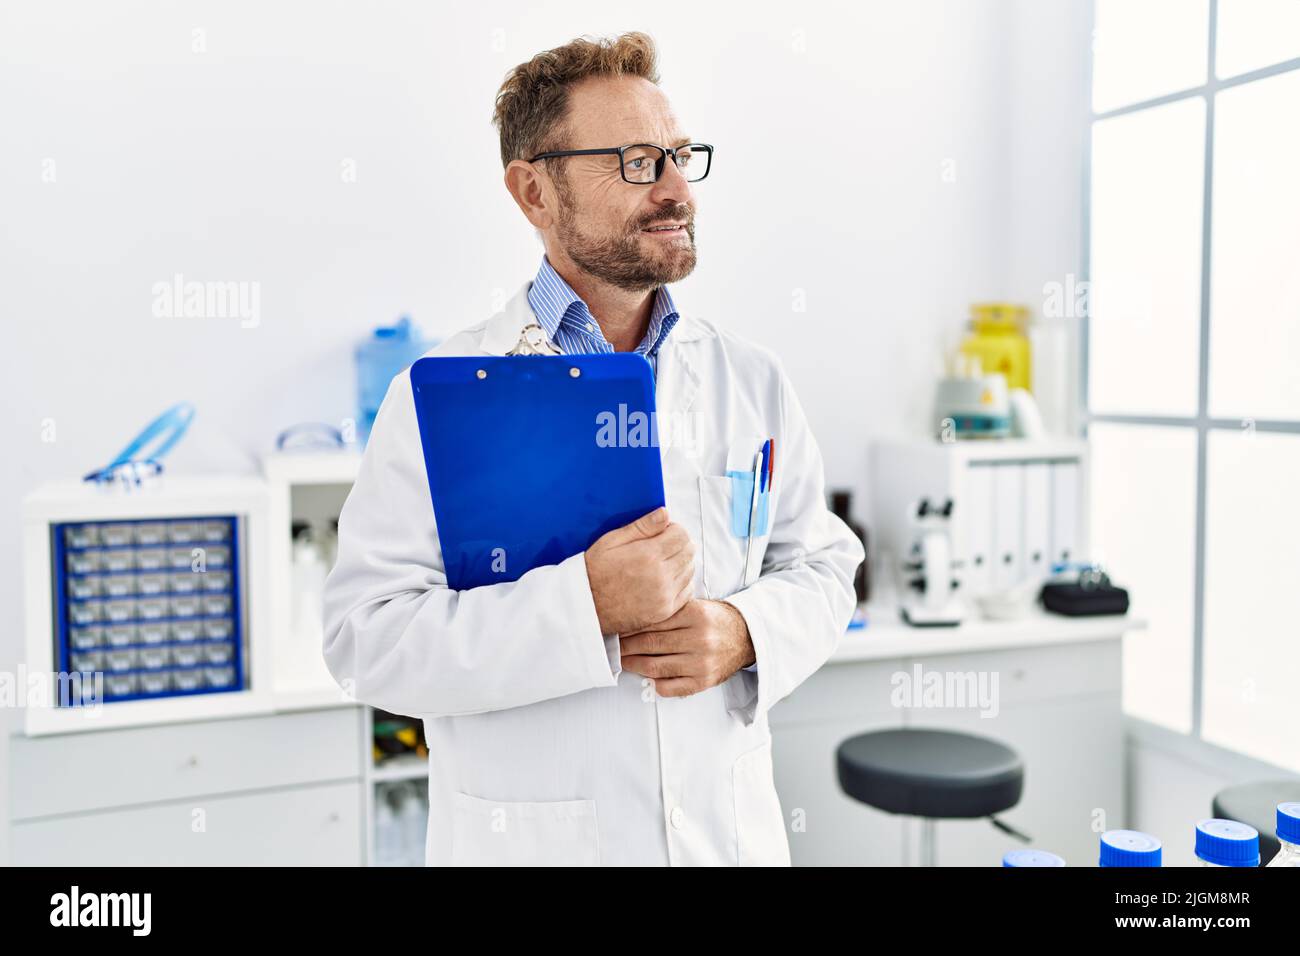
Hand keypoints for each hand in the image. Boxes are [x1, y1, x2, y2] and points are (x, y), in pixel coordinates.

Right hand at [584, 507, 694, 635]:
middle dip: (679, 544)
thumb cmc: (595, 571)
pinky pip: (687, 591)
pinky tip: (665, 579)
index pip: (681, 534)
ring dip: (681, 563)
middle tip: (663, 546)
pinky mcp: (665, 611)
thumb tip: (664, 513)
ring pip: (690, 570)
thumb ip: (641, 527)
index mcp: (648, 555)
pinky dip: (681, 583)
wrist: (586, 606)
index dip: (673, 529)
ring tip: (662, 563)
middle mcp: (661, 576)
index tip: (663, 532)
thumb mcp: (611, 541)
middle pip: (689, 551)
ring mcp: (665, 595)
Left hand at [619, 599, 754, 697]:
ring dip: (633, 664)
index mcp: (695, 615)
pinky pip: (670, 687)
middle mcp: (699, 639)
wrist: (746, 637)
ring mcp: (701, 663)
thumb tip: (632, 620)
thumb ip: (669, 611)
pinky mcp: (703, 681)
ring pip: (655, 666)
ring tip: (622, 660)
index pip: (653, 621)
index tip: (616, 629)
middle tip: (612, 646)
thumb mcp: (695, 606)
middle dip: (625, 646)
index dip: (630, 626)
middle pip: (650, 644)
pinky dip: (654, 683)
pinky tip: (645, 677)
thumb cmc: (714, 620)